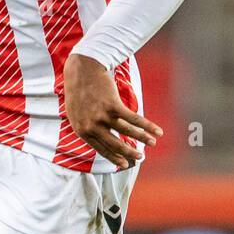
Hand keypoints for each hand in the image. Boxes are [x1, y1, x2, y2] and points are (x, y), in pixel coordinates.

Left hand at [63, 52, 161, 168]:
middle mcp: (91, 126)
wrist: (81, 69)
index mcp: (82, 131)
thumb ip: (87, 127)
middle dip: (130, 153)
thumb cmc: (79, 91)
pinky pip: (134, 119)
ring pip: (127, 132)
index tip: (124, 164)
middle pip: (115, 144)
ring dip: (143, 139)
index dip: (114, 157)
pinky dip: (148, 126)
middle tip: (140, 157)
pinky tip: (158, 131)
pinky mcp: (113, 106)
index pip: (101, 149)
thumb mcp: (76, 113)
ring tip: (152, 143)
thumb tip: (103, 138)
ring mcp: (102, 117)